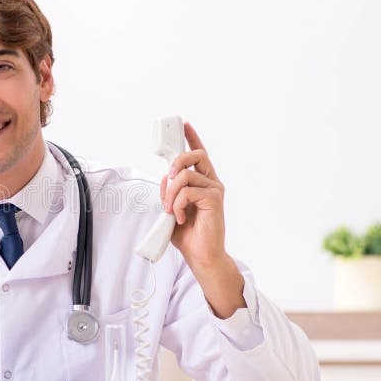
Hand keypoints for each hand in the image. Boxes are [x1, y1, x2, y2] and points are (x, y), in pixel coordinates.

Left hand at [160, 122, 244, 317]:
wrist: (200, 255)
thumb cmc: (188, 234)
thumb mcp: (171, 208)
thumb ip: (169, 191)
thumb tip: (166, 176)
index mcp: (202, 182)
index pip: (198, 155)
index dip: (192, 138)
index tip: (184, 125)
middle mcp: (211, 182)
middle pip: (194, 156)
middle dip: (176, 162)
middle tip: (168, 178)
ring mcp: (214, 190)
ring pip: (186, 175)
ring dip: (171, 192)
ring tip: (171, 209)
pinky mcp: (214, 199)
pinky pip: (188, 191)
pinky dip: (178, 204)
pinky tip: (180, 217)